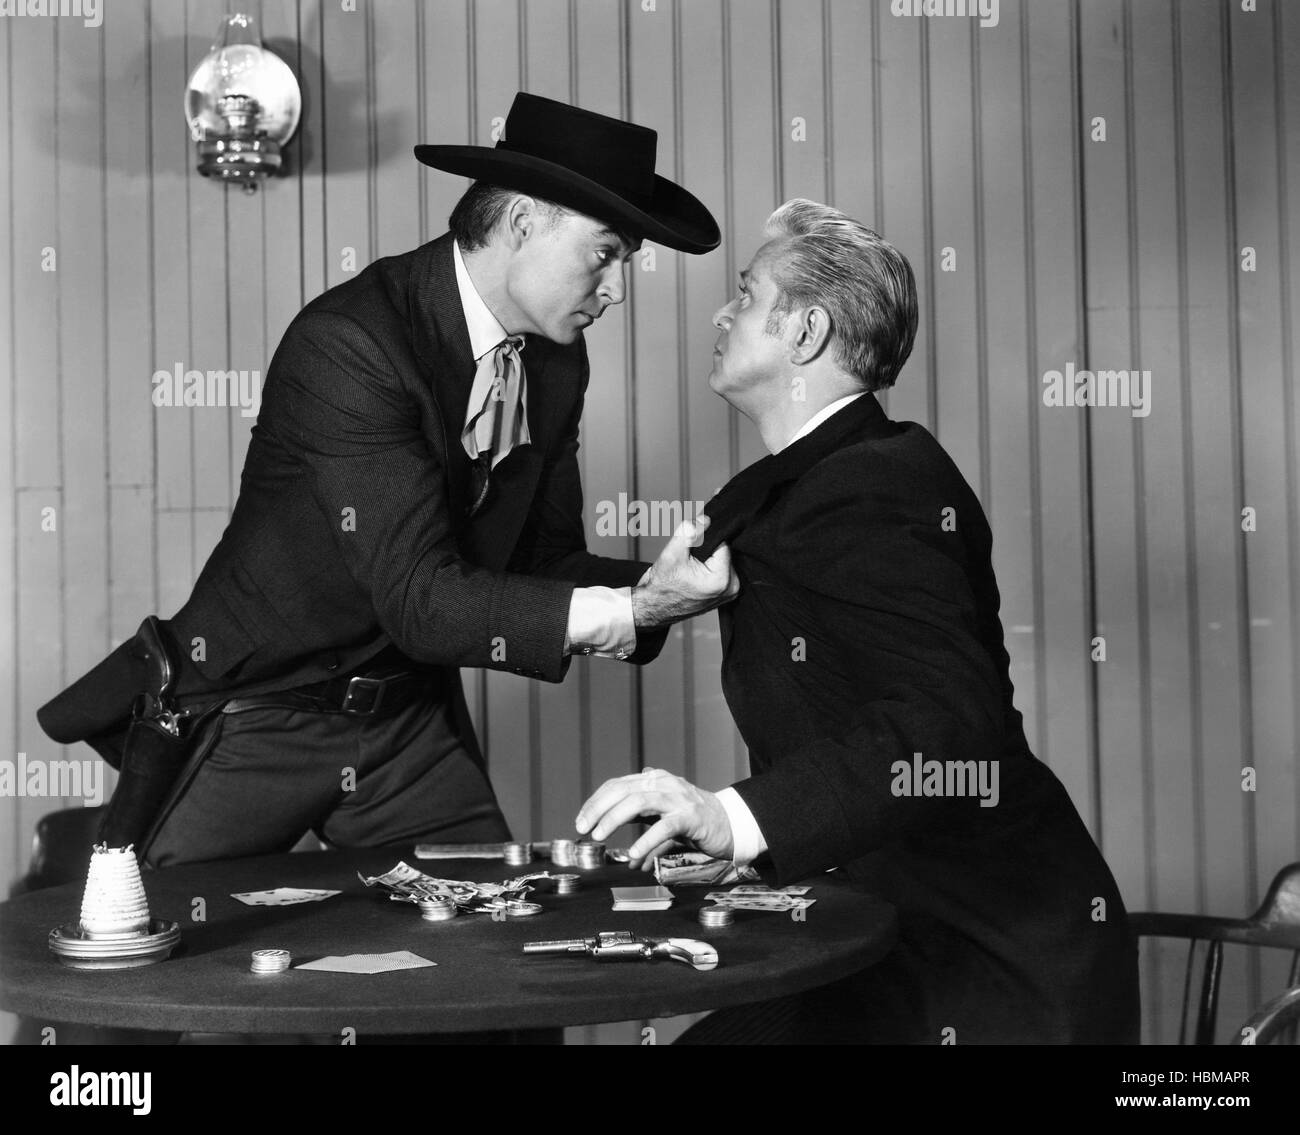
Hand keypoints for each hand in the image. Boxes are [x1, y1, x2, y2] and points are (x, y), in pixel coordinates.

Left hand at [575, 768, 733, 869]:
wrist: (732, 824)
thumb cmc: (696, 823)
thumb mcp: (665, 821)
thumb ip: (647, 832)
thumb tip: (631, 861)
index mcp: (654, 781)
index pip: (617, 785)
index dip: (596, 802)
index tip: (581, 820)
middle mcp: (664, 784)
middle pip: (623, 790)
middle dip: (598, 808)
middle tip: (583, 828)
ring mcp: (678, 798)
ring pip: (638, 802)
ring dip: (614, 818)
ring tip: (599, 836)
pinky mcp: (691, 817)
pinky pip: (664, 826)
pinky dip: (646, 840)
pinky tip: (633, 854)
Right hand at [631, 515, 739, 629]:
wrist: (655, 606)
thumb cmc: (662, 586)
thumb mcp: (672, 553)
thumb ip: (690, 531)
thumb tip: (705, 519)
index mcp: (721, 579)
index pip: (723, 544)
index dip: (706, 540)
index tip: (692, 547)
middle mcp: (731, 588)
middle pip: (725, 553)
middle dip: (708, 550)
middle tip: (689, 560)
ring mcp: (730, 593)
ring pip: (723, 561)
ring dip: (709, 559)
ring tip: (691, 568)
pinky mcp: (726, 595)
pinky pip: (723, 572)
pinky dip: (711, 569)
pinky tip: (696, 574)